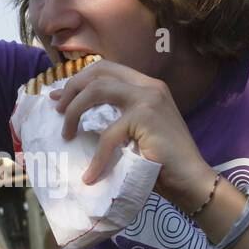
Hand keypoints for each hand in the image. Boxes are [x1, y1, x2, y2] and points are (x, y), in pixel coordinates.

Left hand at [48, 59, 212, 208]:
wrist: (191, 180)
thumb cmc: (162, 162)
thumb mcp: (136, 132)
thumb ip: (117, 117)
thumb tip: (80, 116)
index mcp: (147, 86)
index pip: (107, 69)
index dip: (80, 80)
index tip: (60, 96)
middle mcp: (149, 85)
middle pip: (99, 71)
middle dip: (72, 87)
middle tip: (57, 109)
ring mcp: (148, 98)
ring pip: (97, 90)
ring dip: (74, 112)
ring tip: (66, 134)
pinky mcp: (145, 117)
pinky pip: (108, 134)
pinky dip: (96, 158)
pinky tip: (90, 176)